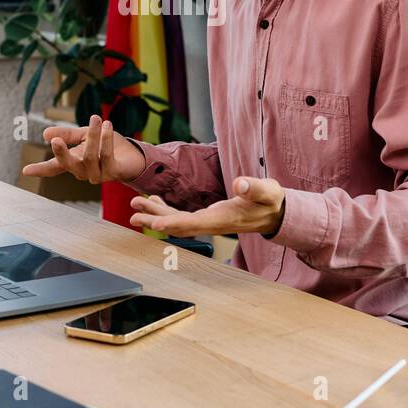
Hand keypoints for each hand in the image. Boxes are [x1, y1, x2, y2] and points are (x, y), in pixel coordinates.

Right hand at [20, 115, 145, 184]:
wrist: (132, 154)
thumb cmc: (105, 145)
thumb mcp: (84, 135)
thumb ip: (67, 134)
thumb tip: (45, 133)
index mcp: (73, 162)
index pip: (54, 167)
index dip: (40, 169)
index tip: (25, 170)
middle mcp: (83, 172)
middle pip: (69, 165)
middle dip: (61, 153)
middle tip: (55, 140)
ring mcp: (98, 175)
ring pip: (90, 158)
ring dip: (93, 136)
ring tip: (96, 118)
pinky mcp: (114, 172)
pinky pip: (107, 157)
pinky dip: (106, 141)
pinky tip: (107, 127)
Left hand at [128, 176, 285, 236]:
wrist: (274, 212)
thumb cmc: (270, 201)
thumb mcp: (267, 191)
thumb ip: (254, 187)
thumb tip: (240, 182)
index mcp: (223, 219)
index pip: (194, 223)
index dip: (173, 224)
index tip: (155, 225)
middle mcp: (212, 224)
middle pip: (179, 225)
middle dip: (155, 220)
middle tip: (133, 215)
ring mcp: (208, 221)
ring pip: (177, 221)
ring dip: (156, 214)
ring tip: (135, 206)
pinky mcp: (207, 216)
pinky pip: (182, 216)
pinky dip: (166, 210)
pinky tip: (154, 201)